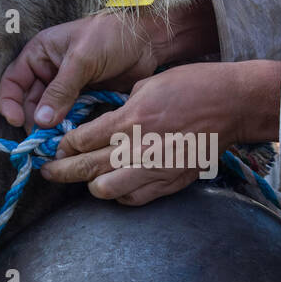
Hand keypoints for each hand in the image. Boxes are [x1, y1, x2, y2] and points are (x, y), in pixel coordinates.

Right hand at [0, 0, 218, 129]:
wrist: (146, 40)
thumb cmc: (109, 37)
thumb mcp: (81, 60)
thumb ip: (61, 90)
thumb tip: (41, 121)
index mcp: (39, 54)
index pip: (12, 82)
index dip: (10, 102)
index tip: (17, 122)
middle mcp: (48, 71)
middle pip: (29, 103)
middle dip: (33, 122)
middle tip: (41, 142)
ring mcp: (66, 87)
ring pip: (49, 113)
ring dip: (50, 128)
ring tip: (55, 143)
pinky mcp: (84, 98)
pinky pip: (69, 117)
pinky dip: (68, 128)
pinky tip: (71, 139)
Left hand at [40, 60, 280, 204]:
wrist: (232, 104)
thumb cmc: (193, 86)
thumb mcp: (149, 83)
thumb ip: (123, 107)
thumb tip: (106, 122)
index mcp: (130, 118)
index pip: (82, 140)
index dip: (63, 146)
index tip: (57, 147)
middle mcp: (137, 147)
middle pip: (85, 168)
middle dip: (60, 170)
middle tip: (49, 171)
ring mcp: (154, 168)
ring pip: (105, 190)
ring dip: (91, 184)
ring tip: (85, 179)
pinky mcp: (169, 182)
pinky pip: (133, 198)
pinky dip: (119, 195)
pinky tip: (115, 186)